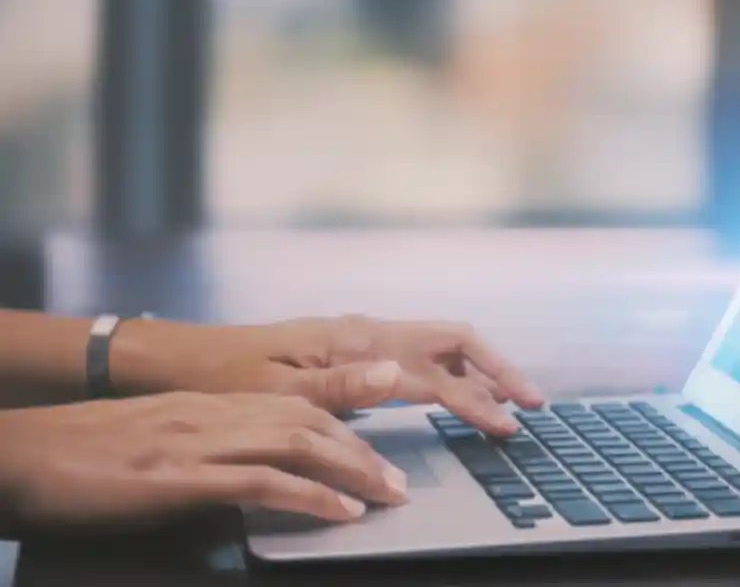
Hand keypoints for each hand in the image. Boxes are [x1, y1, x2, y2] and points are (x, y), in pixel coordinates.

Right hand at [0, 392, 406, 533]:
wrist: (21, 455)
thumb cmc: (82, 455)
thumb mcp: (156, 440)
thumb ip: (206, 446)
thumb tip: (244, 468)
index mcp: (211, 404)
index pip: (296, 406)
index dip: (345, 428)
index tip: (374, 454)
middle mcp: (215, 413)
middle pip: (311, 420)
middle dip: (362, 451)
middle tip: (397, 483)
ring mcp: (200, 441)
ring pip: (299, 443)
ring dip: (352, 470)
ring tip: (385, 496)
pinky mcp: (182, 476)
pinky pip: (263, 481)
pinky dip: (311, 496)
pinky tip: (339, 513)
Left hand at [110, 316, 543, 434]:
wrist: (184, 357)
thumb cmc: (225, 378)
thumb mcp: (276, 392)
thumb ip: (343, 387)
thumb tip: (400, 377)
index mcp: (355, 343)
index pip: (436, 374)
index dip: (478, 401)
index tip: (509, 428)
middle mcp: (366, 331)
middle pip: (455, 339)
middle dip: (500, 368)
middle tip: (534, 402)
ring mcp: (362, 335)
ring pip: (441, 342)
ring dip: (481, 366)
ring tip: (510, 397)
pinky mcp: (353, 345)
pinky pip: (418, 350)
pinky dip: (452, 367)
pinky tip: (457, 390)